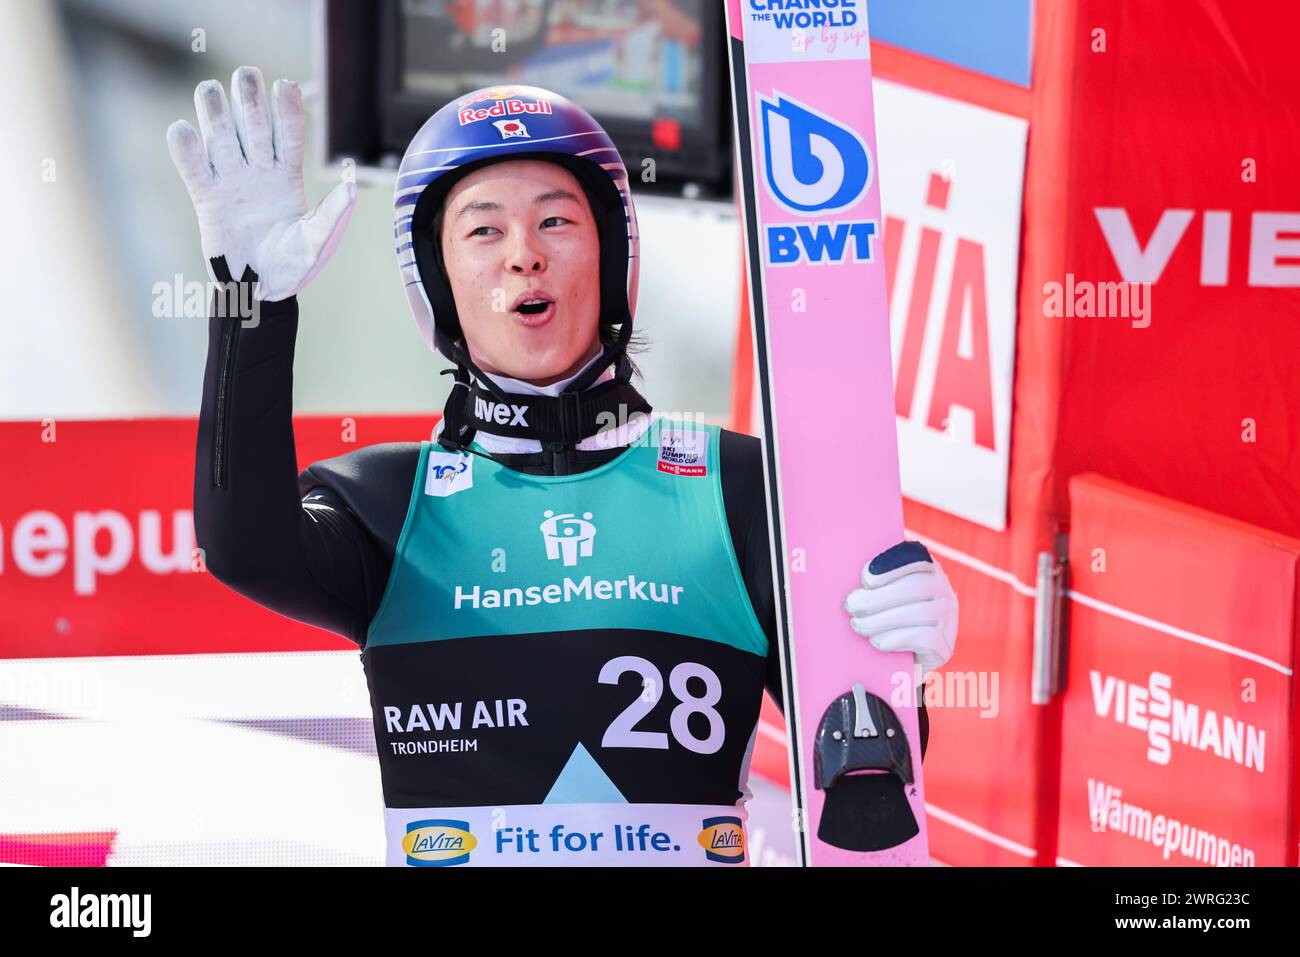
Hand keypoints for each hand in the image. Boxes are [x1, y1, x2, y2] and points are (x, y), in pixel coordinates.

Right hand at [166, 65, 354, 300]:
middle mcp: (258, 173)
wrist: (259, 291)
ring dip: (215, 114)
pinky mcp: (206, 199)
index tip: (286, 85)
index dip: (287, 111)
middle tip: (245, 74)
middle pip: (253, 128)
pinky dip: (186, 150)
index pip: (289, 137)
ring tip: (210, 90)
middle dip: (249, 101)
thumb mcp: (317, 243)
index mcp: (288, 178)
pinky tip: (182, 130)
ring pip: (221, 139)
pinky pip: (193, 169)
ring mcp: (231, 183)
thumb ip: (333, 215)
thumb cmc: (292, 266)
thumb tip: (351, 186)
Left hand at [844, 541, 956, 679]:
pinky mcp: (944, 646)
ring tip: (858, 625)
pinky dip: (898, 639)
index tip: (866, 578)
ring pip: (923, 612)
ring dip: (884, 619)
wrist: (896, 660)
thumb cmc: (879, 616)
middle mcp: (943, 589)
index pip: (916, 556)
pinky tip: (877, 642)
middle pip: (918, 586)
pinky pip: (927, 639)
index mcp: (925, 567)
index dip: (892, 565)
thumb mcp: (875, 592)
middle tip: (851, 606)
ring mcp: (948, 618)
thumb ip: (868, 581)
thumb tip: (843, 570)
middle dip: (880, 597)